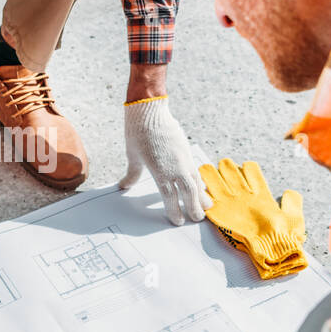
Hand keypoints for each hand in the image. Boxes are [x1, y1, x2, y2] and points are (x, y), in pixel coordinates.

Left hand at [119, 96, 209, 224]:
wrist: (150, 110)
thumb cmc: (138, 132)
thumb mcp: (133, 155)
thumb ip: (132, 174)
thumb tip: (123, 186)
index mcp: (160, 171)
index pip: (170, 197)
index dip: (175, 211)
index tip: (178, 221)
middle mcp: (175, 167)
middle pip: (188, 192)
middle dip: (194, 207)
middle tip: (197, 219)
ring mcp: (183, 158)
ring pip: (196, 182)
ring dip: (202, 196)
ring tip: (207, 208)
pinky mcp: (187, 150)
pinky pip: (196, 170)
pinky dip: (200, 181)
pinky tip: (203, 187)